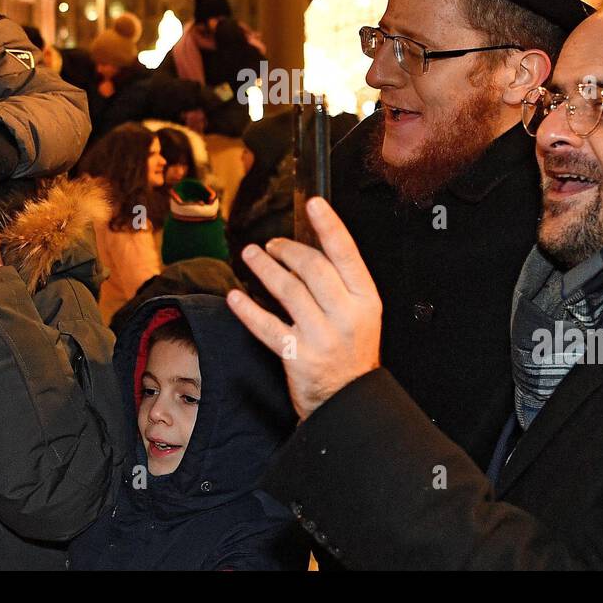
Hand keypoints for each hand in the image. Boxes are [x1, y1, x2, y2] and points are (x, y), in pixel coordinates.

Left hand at [226, 197, 381, 419]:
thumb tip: (307, 248)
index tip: (315, 203)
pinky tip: (236, 296)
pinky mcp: (298, 356)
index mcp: (366, 299)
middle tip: (271, 244)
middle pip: (313, 269)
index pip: (346, 254)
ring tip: (251, 255)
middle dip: (287, 250)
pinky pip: (267, 327)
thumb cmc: (352, 350)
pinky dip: (248, 310)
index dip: (329, 226)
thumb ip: (341, 283)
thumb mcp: (361, 313)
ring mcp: (322, 336)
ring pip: (288, 291)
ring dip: (265, 269)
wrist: (349, 399)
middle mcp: (346, 315)